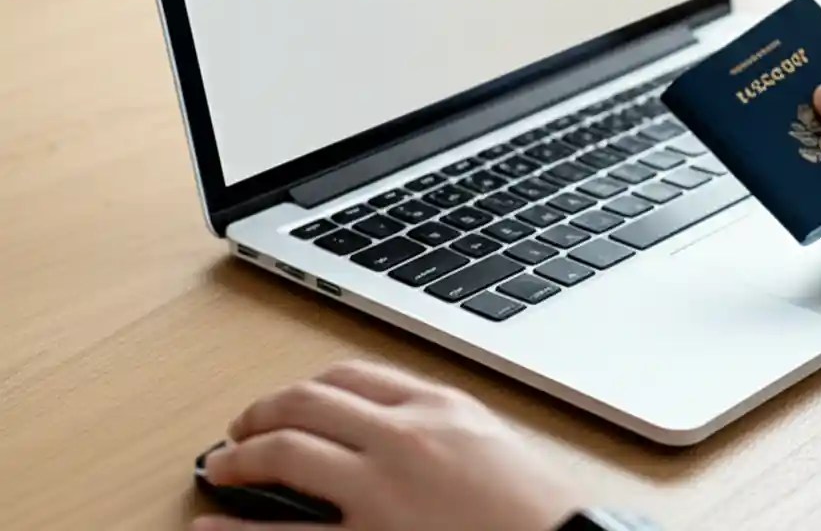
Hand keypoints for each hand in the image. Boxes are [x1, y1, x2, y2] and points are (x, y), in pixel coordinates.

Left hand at [194, 360, 584, 530]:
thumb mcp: (490, 443)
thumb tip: (383, 425)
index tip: (290, 400)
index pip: (351, 376)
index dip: (307, 387)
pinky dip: (236, 528)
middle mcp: (403, 437)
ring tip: (221, 466)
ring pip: (287, 451)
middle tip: (241, 428)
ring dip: (239, 455)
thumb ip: (438, 425)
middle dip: (262, 412)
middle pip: (308, 403)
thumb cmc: (538, 508)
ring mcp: (380, 491)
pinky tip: (210, 524)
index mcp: (437, 406)